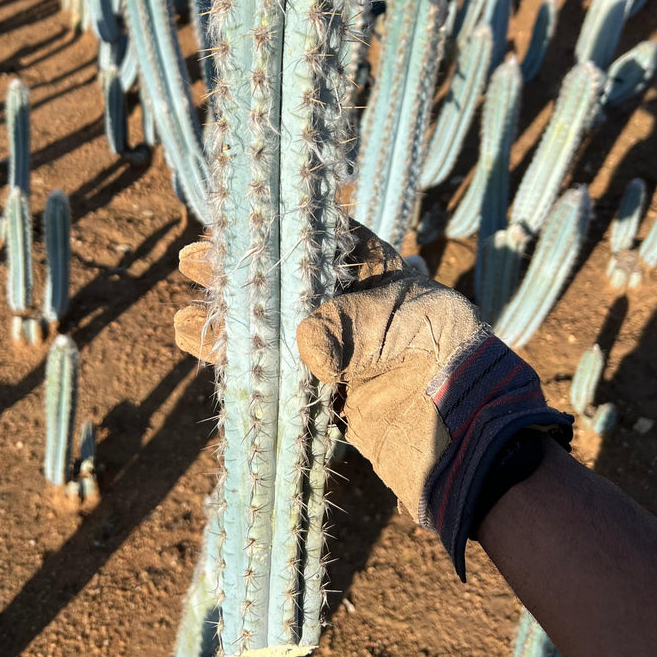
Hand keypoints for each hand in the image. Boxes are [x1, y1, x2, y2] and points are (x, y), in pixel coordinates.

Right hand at [173, 224, 571, 579]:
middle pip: (287, 282)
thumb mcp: (396, 323)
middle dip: (242, 274)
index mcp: (381, 272)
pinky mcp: (329, 393)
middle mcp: (355, 306)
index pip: (323, 239)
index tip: (240, 222)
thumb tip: (303, 345)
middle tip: (193, 262)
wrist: (474, 434)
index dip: (280, 230)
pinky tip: (204, 355)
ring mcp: (340, 350)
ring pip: (274, 329)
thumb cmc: (448, 357)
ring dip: (231, 325)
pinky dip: (245, 367)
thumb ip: (344, 326)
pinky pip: (279, 374)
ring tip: (182, 317)